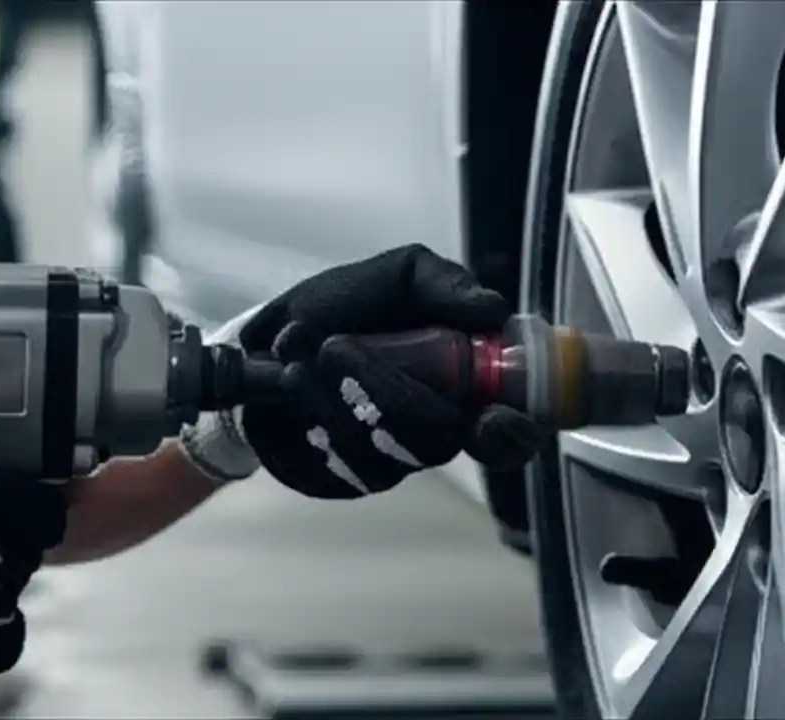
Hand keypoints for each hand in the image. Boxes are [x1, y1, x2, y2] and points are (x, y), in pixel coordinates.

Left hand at [181, 244, 542, 497]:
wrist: (269, 338)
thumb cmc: (347, 307)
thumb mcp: (401, 276)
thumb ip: (446, 286)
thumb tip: (493, 310)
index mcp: (468, 388)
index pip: (515, 434)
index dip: (514, 434)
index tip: (489, 416)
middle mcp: (436, 433)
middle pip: (438, 442)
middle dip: (388, 392)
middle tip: (336, 348)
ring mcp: (389, 461)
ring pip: (382, 454)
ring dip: (332, 398)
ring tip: (296, 353)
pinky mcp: (342, 479)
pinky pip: (336, 466)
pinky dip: (306, 414)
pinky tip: (288, 381)